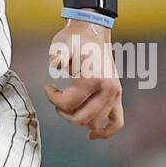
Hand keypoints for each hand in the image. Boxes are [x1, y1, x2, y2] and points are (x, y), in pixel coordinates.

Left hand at [44, 20, 124, 140]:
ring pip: (95, 123)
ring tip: (69, 109)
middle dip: (64, 112)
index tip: (47, 87)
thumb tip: (57, 65)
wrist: (93, 30)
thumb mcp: (60, 44)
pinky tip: (92, 136)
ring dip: (79, 120)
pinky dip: (106, 132)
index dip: (52, 98)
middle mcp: (107, 89)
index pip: (68, 103)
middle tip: (56, 99)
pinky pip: (117, 122)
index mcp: (92, 78)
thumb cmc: (73, 38)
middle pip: (81, 118)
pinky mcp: (118, 95)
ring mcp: (115, 94)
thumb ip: (56, 55)